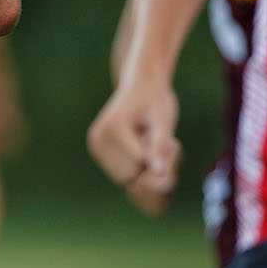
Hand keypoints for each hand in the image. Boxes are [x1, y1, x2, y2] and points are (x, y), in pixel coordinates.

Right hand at [86, 79, 181, 216]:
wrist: (141, 86)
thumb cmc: (155, 100)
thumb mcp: (164, 119)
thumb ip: (161, 147)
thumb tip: (160, 175)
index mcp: (111, 129)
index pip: (142, 165)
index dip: (162, 158)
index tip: (170, 139)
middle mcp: (98, 141)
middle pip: (133, 177)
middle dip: (153, 166)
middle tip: (160, 141)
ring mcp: (96, 149)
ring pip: (129, 181)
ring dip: (146, 170)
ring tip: (150, 144)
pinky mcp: (100, 155)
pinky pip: (126, 178)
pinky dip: (139, 170)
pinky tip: (143, 150)